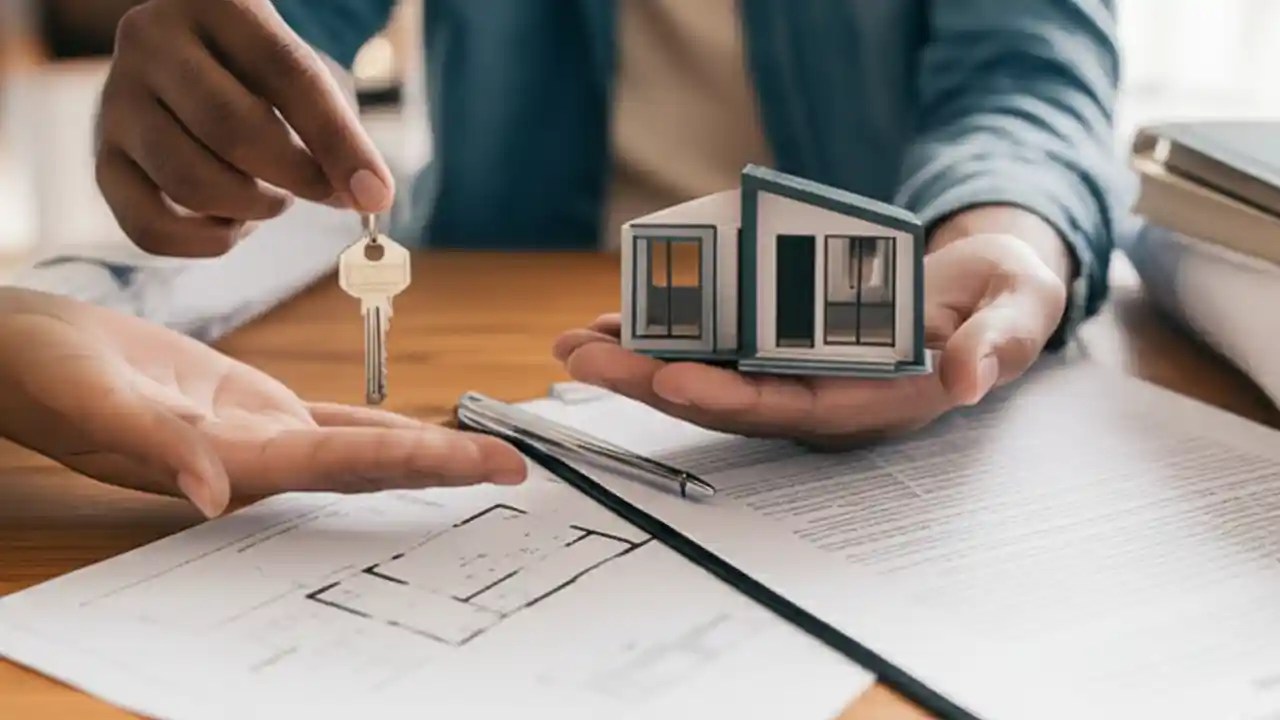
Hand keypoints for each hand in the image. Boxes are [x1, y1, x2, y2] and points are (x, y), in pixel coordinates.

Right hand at [0, 289, 525, 517]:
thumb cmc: (41, 375)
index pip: (348, 462)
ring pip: (360, 441)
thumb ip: (154, 445)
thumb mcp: (89, 402)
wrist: (18, 355)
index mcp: (234, 458)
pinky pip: (330, 416)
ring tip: (485, 451)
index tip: (489, 467)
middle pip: (373, 461)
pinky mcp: (248, 404)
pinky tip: (415, 423)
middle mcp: (259, 455)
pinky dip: (376, 419)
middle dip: (446, 465)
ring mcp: (257, 433)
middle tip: (517, 467)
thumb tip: (214, 496)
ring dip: (422, 446)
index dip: (423, 462)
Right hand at [96, 0, 394, 256]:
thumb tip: (369, 198)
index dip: (337, 143)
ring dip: (252, 209)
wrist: (184, 62)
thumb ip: (336, 132)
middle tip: (317, 189)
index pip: (288, 75)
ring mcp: (117, 103)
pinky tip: (232, 223)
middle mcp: (152, 43)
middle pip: (234, 130)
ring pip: (191, 182)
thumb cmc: (255, 73)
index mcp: (218, 6)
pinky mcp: (103, 160)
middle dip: (293, 178)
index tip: (374, 194)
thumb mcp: (299, 79)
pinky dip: (206, 242)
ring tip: (269, 196)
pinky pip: (150, 228)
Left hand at [554, 207, 1069, 446]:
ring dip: (642, 362)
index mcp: (875, 399)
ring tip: (576, 344)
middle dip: (651, 381)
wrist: (989, 290)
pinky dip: (668, 333)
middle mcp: (825, 395)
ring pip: (711, 375)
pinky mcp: (786, 344)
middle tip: (580, 359)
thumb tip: (970, 377)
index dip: (733, 397)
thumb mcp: (1016, 315)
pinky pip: (719, 344)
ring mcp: (800, 371)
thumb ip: (996, 345)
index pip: (794, 407)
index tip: (672, 378)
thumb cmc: (1005, 304)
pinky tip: (618, 321)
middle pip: (728, 397)